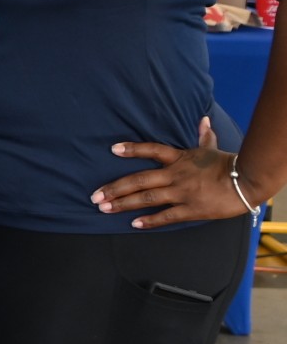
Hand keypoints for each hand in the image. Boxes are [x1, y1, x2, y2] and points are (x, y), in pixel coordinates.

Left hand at [91, 117, 249, 228]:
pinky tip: (134, 223)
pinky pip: (166, 215)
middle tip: (95, 196)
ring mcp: (181, 192)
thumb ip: (204, 135)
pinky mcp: (191, 209)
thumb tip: (203, 119)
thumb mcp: (212, 148)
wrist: (248, 181)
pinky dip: (150, 220)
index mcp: (179, 158)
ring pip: (147, 198)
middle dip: (115, 188)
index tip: (113, 149)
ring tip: (104, 208)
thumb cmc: (228, 164)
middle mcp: (175, 175)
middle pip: (138, 180)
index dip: (131, 149)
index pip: (151, 150)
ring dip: (124, 204)